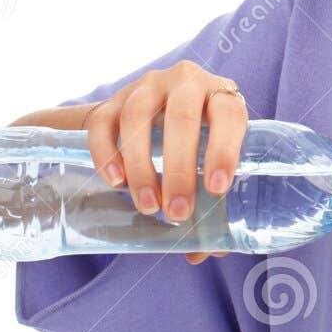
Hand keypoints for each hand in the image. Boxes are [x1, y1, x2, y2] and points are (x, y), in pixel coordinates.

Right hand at [81, 61, 246, 263]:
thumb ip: (214, 202)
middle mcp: (184, 81)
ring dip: (141, 166)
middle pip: (181, 118)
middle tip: (178, 214)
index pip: (228, 114)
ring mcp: (145, 87)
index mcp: (221, 95)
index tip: (217, 189)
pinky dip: (106, 154)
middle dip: (179, 170)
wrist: (153, 114)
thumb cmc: (198, 146)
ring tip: (147, 206)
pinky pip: (102, 124)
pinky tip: (115, 182)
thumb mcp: (213, 162)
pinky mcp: (110, 101)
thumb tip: (207, 249)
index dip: (224, 150)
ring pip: (137, 118)